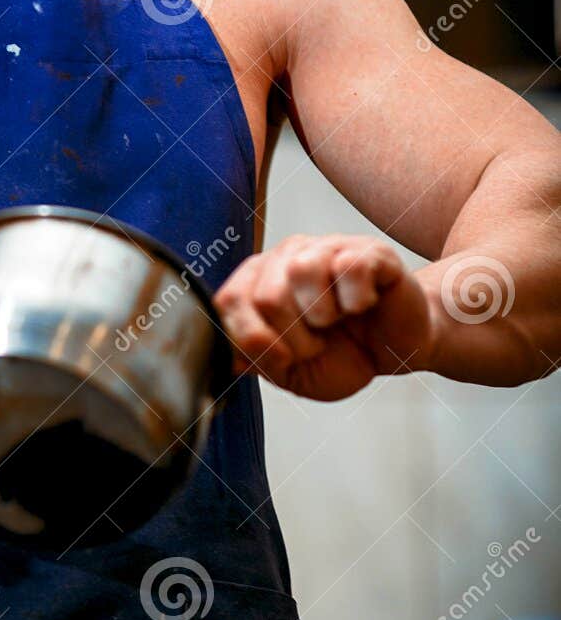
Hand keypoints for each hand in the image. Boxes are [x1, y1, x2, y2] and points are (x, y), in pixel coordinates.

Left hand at [213, 233, 435, 400]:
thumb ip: (256, 358)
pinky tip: (363, 304)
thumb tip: (222, 354)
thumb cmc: (342, 355)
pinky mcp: (369, 252)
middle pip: (267, 295)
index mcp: (258, 280)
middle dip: (294, 339)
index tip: (282, 358)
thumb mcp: (292, 372)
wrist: (396, 350)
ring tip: (337, 321)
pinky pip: (350, 267)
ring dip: (323, 315)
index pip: (228, 302)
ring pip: (303, 270)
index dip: (254, 340)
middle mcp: (286, 256)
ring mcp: (327, 248)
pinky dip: (357, 299)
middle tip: (318, 343)